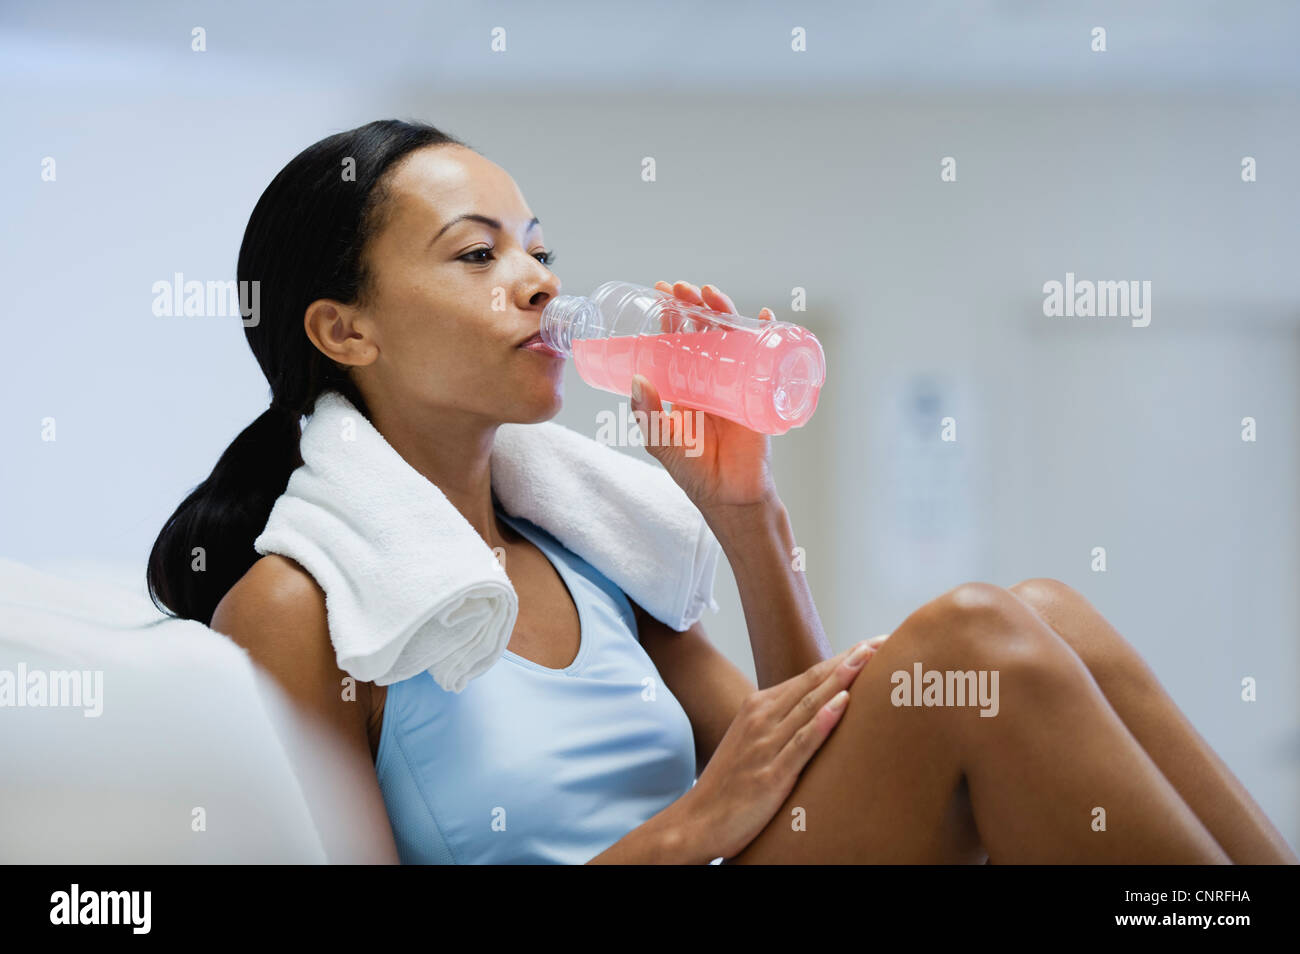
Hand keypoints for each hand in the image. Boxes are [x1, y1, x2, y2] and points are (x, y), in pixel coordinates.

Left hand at [629, 280, 778, 513]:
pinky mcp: (759, 391)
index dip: (669, 316)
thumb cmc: (695, 471)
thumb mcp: (662, 441)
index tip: (660, 294)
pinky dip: (767, 334)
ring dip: (723, 311)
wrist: (731, 495)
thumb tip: (637, 378)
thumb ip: (647, 414)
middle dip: (693, 305)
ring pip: (731, 336)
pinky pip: (764, 356)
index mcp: (682, 385)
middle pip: (703, 330)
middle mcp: (708, 377)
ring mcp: (735, 381)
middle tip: (681, 289)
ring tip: (711, 294)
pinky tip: (763, 317)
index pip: (675, 340)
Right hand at [675, 638, 880, 861]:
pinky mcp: (771, 775)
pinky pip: (802, 744)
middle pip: (813, 682)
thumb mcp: (752, 741)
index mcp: (758, 707)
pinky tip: (842, 704)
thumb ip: (780, 722)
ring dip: (841, 680)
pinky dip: (822, 721)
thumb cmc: (730, 783)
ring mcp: (766, 745)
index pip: (808, 677)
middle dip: (850, 660)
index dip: (842, 659)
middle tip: (882, 640)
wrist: (698, 821)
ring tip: (868, 658)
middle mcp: (761, 718)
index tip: (872, 643)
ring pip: (810, 705)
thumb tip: (816, 709)